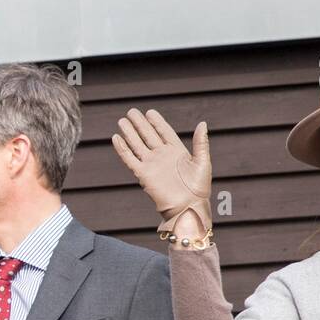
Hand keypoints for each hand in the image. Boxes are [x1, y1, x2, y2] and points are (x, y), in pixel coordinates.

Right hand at [111, 109, 212, 235]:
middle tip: (131, 111)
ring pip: (137, 145)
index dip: (157, 122)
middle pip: (148, 135)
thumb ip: (201, 143)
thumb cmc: (199, 189)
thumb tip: (202, 123)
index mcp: (177, 151)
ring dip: (130, 133)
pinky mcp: (143, 174)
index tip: (150, 112)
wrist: (187, 208)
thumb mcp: (203, 162)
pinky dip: (122, 149)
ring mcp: (151, 165)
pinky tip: (116, 138)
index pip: (164, 132)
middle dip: (140, 123)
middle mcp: (162, 156)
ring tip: (122, 121)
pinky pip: (130, 159)